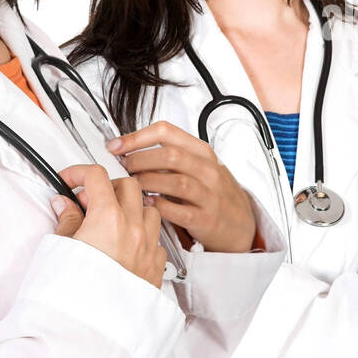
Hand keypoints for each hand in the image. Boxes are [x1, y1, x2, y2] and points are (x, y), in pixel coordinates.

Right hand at [52, 165, 167, 289]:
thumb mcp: (59, 249)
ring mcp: (148, 248)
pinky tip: (126, 245)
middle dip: (108, 187)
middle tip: (88, 201)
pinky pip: (156, 238)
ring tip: (110, 222)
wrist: (89, 331)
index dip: (79, 173)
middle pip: (129, 185)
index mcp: (108, 218)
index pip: (97, 176)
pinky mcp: (155, 268)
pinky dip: (143, 234)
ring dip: (131, 208)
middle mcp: (134, 229)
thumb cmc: (72, 294)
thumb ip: (67, 220)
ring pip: (149, 209)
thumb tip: (64, 204)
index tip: (70, 181)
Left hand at [106, 120, 255, 253]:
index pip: (166, 132)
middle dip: (138, 159)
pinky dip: (159, 206)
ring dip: (146, 181)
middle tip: (123, 167)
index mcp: (202, 152)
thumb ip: (172, 157)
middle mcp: (207, 170)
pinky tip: (148, 204)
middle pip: (168, 155)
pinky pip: (178, 211)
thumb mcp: (200, 166)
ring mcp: (209, 194)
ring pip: (174, 181)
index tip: (117, 145)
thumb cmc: (215, 193)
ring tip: (133, 185)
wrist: (240, 224)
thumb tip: (131, 149)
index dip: (137, 137)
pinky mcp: (205, 218)